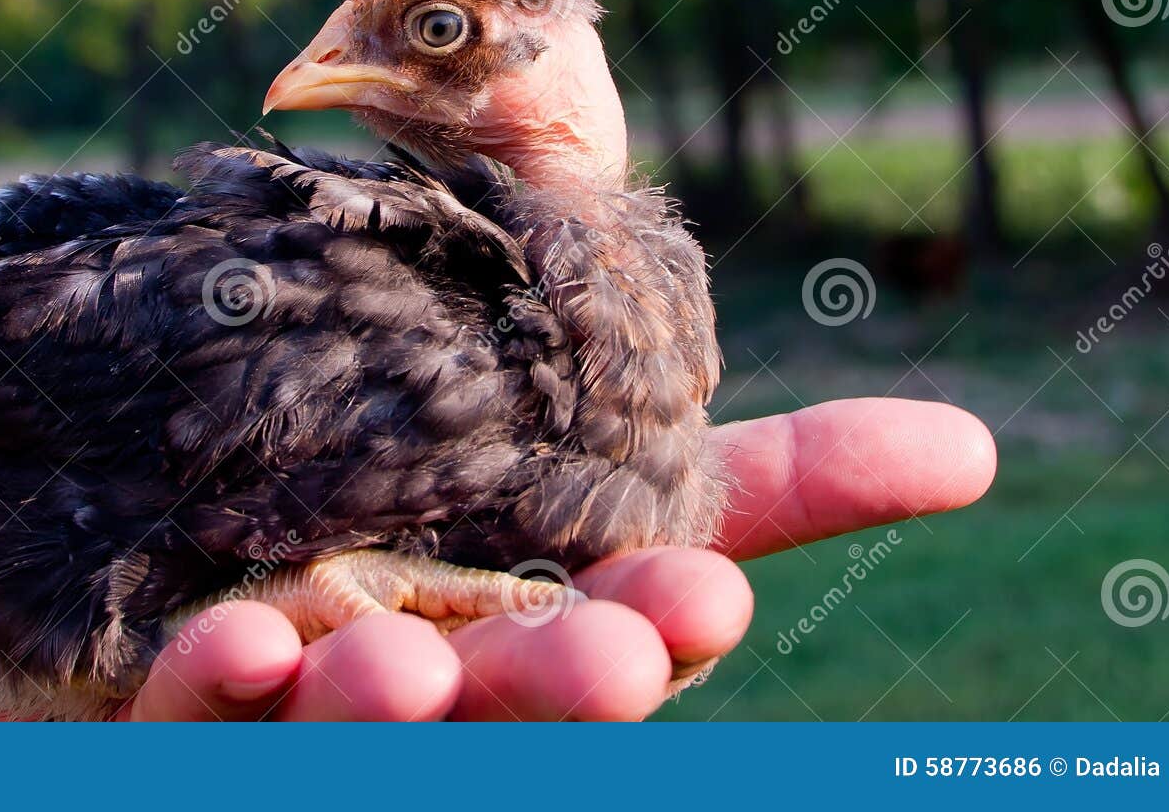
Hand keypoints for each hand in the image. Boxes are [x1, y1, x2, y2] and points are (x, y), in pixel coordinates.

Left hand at [119, 397, 994, 719]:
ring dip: (379, 702)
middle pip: (499, 698)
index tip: (696, 598)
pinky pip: (196, 718)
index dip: (660, 624)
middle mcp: (438, 675)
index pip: (619, 633)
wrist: (260, 574)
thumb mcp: (607, 487)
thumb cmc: (472, 548)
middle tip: (611, 657)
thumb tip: (972, 447)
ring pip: (348, 721)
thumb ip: (773, 481)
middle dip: (555, 689)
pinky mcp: (196, 710)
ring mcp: (311, 704)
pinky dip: (220, 689)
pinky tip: (245, 642)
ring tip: (399, 668)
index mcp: (543, 625)